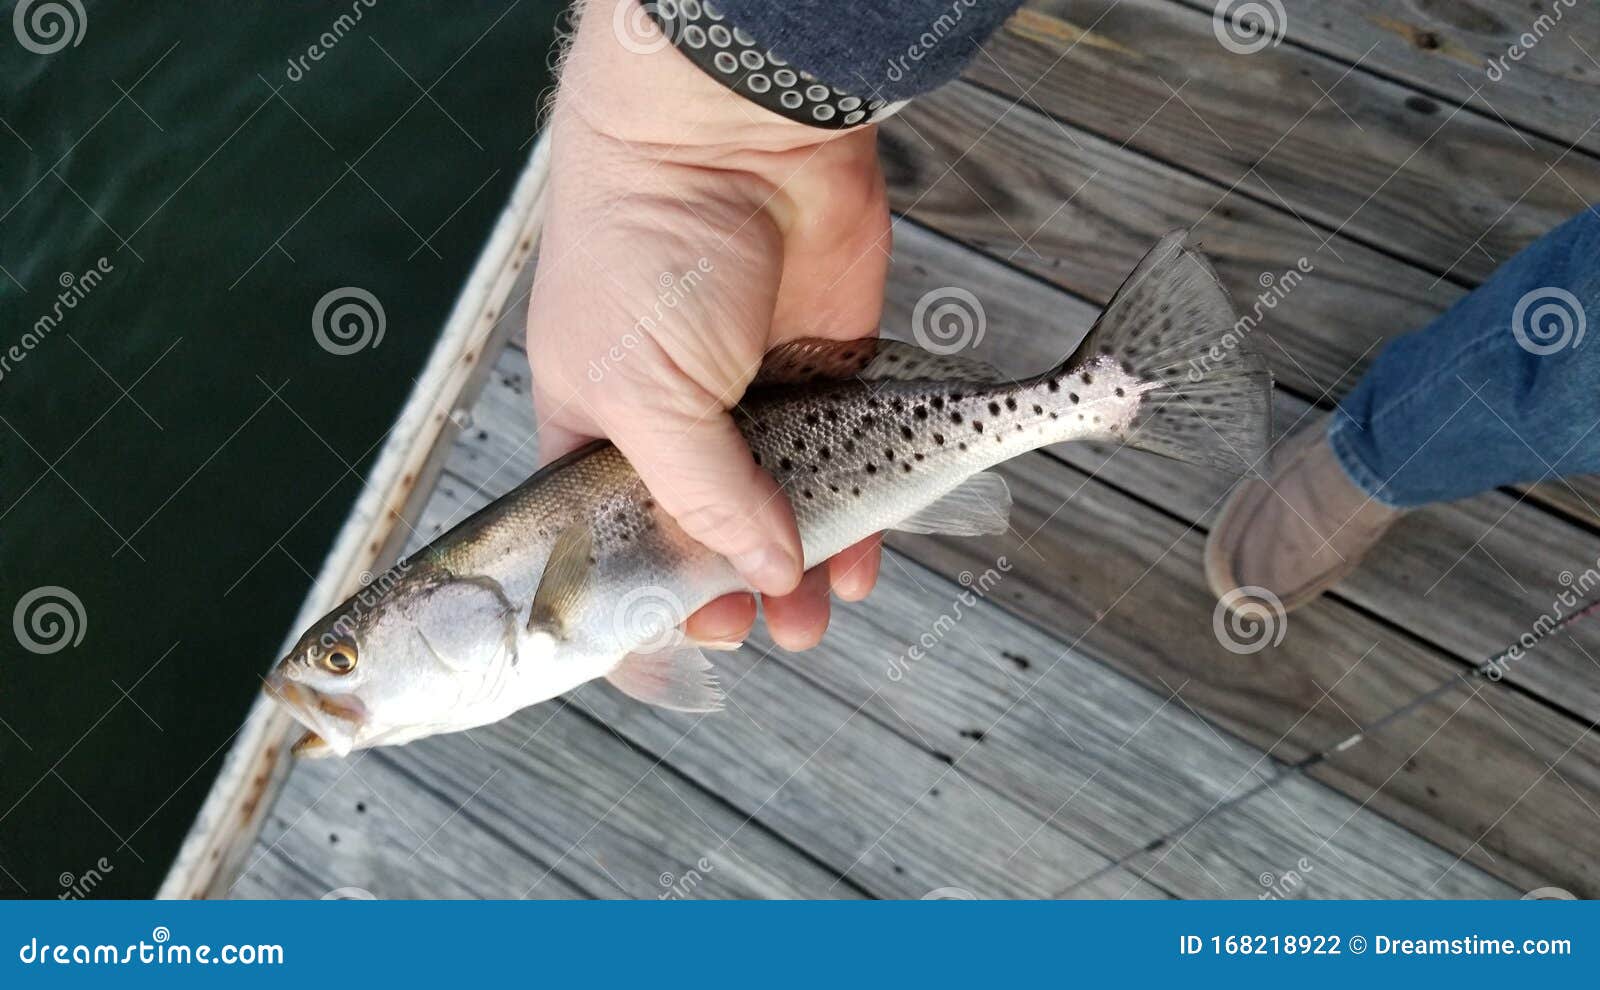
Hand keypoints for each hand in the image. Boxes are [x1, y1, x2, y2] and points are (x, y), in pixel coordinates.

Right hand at [526, 0, 889, 649]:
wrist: (737, 132)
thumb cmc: (647, 251)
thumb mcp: (643, 396)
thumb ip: (702, 497)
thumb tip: (762, 573)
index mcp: (594, 431)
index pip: (609, 538)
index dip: (641, 592)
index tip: (681, 637)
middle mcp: (673, 422)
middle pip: (705, 533)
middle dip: (730, 591)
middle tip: (758, 630)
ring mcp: (755, 398)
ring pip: (783, 507)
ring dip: (798, 569)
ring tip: (811, 619)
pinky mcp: (829, 373)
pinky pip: (848, 461)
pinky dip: (859, 515)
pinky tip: (859, 562)